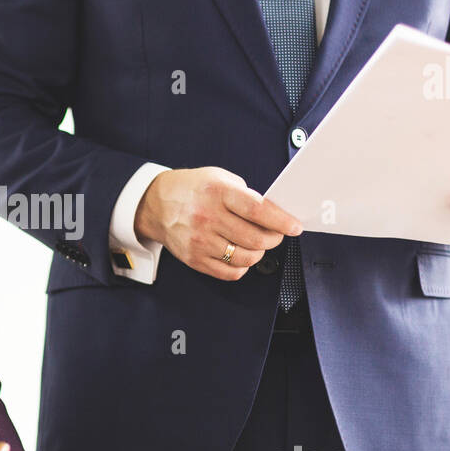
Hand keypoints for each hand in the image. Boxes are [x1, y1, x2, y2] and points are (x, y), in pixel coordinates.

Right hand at [134, 167, 302, 280]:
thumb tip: (272, 213)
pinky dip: (242, 267)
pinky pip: (230, 272)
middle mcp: (208, 217)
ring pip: (245, 258)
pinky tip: (240, 255)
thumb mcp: (218, 177)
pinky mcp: (194, 259)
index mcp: (217, 192)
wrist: (155, 204)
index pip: (257, 210)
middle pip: (255, 238)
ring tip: (256, 244)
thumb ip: (245, 193)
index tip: (294, 227)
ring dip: (258, 253)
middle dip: (274, 239)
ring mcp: (200, 241)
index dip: (280, 221)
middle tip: (276, 234)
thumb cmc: (191, 189)